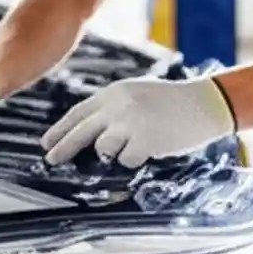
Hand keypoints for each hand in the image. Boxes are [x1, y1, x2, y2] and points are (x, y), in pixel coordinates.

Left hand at [40, 75, 235, 167]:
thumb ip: (111, 108)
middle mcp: (118, 106)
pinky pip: (127, 160)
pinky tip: (152, 147)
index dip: (60, 129)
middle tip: (50, 159)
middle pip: (80, 132)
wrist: (206, 101)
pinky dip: (136, 159)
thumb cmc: (172, 101)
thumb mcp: (135, 94)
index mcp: (113, 93)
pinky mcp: (145, 139)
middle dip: (63, 148)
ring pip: (104, 149)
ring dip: (113, 153)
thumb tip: (87, 132)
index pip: (78, 113)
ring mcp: (130, 123)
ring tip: (134, 144)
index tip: (45, 142)